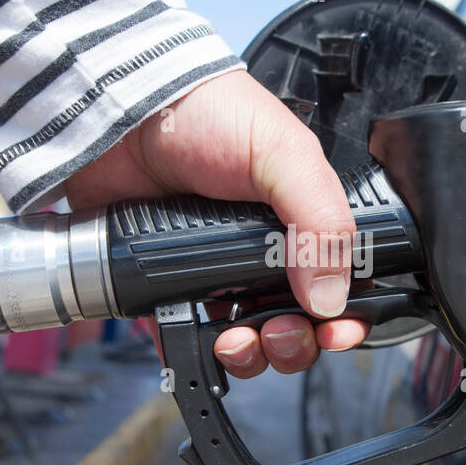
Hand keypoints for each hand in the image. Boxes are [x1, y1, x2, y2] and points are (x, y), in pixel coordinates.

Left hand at [65, 71, 368, 376]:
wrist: (123, 110)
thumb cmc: (208, 113)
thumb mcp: (284, 155)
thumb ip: (320, 221)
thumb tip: (332, 295)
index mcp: (301, 222)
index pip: (338, 286)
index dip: (342, 318)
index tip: (334, 332)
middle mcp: (260, 253)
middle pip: (293, 324)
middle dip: (292, 343)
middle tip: (278, 334)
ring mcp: (211, 272)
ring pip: (243, 340)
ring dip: (247, 354)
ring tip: (234, 339)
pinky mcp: (163, 285)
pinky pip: (183, 336)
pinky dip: (190, 351)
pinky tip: (193, 342)